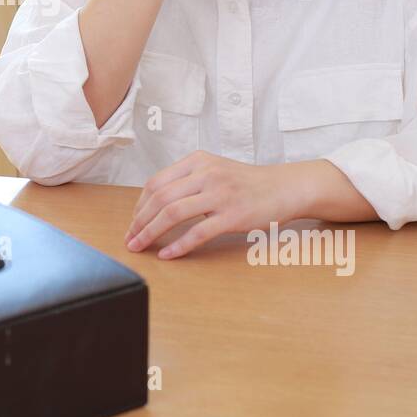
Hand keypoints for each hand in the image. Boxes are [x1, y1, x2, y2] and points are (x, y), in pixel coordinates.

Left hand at [123, 151, 316, 258]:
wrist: (286, 187)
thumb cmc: (247, 183)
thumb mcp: (214, 170)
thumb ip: (188, 181)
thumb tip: (154, 204)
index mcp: (197, 162)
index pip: (156, 183)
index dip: (139, 206)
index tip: (133, 223)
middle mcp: (206, 174)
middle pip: (159, 198)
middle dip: (139, 221)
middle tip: (130, 239)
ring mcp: (220, 194)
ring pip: (173, 214)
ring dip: (150, 233)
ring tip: (139, 246)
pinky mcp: (233, 216)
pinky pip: (197, 232)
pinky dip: (178, 245)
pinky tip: (167, 255)